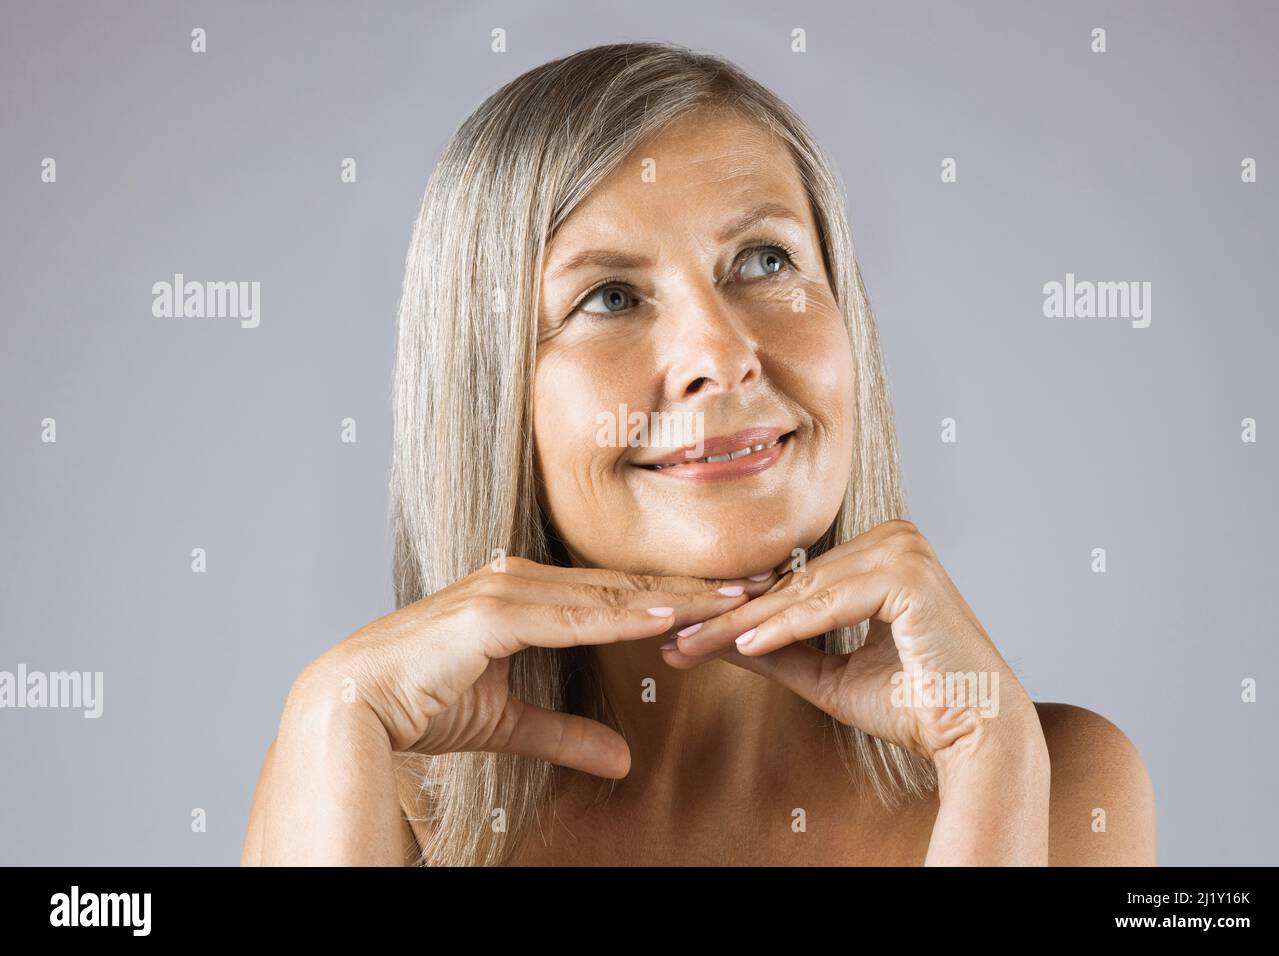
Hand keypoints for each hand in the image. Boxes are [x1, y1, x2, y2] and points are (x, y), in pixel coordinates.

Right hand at [294, 557, 771, 777]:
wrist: (353, 708)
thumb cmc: (423, 704)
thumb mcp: (512, 722)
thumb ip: (566, 733)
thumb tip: (621, 760)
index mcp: (529, 597)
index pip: (621, 595)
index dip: (681, 596)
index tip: (736, 598)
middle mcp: (522, 581)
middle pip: (629, 585)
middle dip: (699, 586)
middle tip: (764, 582)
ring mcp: (508, 591)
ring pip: (612, 595)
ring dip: (678, 596)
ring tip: (739, 597)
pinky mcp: (492, 613)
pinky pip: (573, 616)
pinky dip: (623, 615)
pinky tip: (669, 615)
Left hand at [661, 520, 1037, 761]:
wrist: (975, 735)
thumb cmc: (915, 705)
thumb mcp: (828, 675)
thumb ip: (777, 650)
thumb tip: (718, 642)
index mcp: (880, 553)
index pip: (794, 584)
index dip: (737, 615)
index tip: (684, 640)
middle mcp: (894, 539)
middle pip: (791, 585)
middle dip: (729, 619)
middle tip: (674, 643)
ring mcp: (904, 550)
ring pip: (802, 593)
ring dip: (746, 625)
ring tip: (693, 647)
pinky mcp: (908, 575)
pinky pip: (828, 604)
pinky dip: (785, 627)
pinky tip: (744, 646)